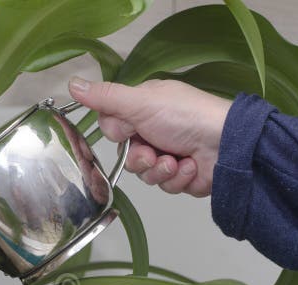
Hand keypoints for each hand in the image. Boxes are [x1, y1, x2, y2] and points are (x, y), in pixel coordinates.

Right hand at [68, 77, 230, 196]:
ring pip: (145, 175)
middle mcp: (155, 132)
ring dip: (160, 170)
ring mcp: (170, 155)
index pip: (113, 128)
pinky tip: (190, 167)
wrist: (227, 144)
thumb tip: (71, 84)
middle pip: (128, 157)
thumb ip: (105, 97)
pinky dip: (178, 178)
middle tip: (154, 152)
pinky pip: (166, 187)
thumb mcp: (140, 102)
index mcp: (145, 110)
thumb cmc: (185, 116)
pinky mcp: (182, 177)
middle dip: (141, 159)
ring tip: (177, 161)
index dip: (118, 134)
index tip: (130, 130)